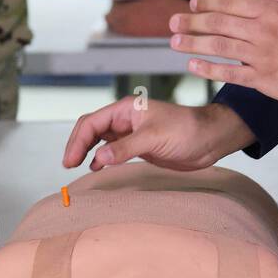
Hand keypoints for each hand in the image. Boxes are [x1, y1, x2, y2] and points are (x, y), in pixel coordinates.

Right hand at [63, 98, 253, 171]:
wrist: (209, 139)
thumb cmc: (186, 130)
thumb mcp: (154, 138)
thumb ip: (125, 147)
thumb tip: (98, 158)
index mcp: (125, 109)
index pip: (92, 122)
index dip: (77, 140)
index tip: (70, 160)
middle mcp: (125, 119)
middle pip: (91, 129)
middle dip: (77, 144)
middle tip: (68, 164)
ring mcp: (131, 133)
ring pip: (100, 140)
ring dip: (87, 151)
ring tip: (75, 166)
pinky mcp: (139, 146)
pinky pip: (113, 150)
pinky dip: (101, 158)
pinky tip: (96, 168)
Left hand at [170, 0, 277, 103]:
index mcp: (269, 10)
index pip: (230, 4)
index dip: (207, 3)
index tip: (192, 5)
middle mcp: (261, 31)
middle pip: (218, 24)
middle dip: (191, 22)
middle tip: (172, 23)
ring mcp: (261, 56)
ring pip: (219, 47)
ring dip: (193, 43)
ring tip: (174, 42)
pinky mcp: (264, 79)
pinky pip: (231, 73)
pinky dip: (209, 69)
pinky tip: (192, 65)